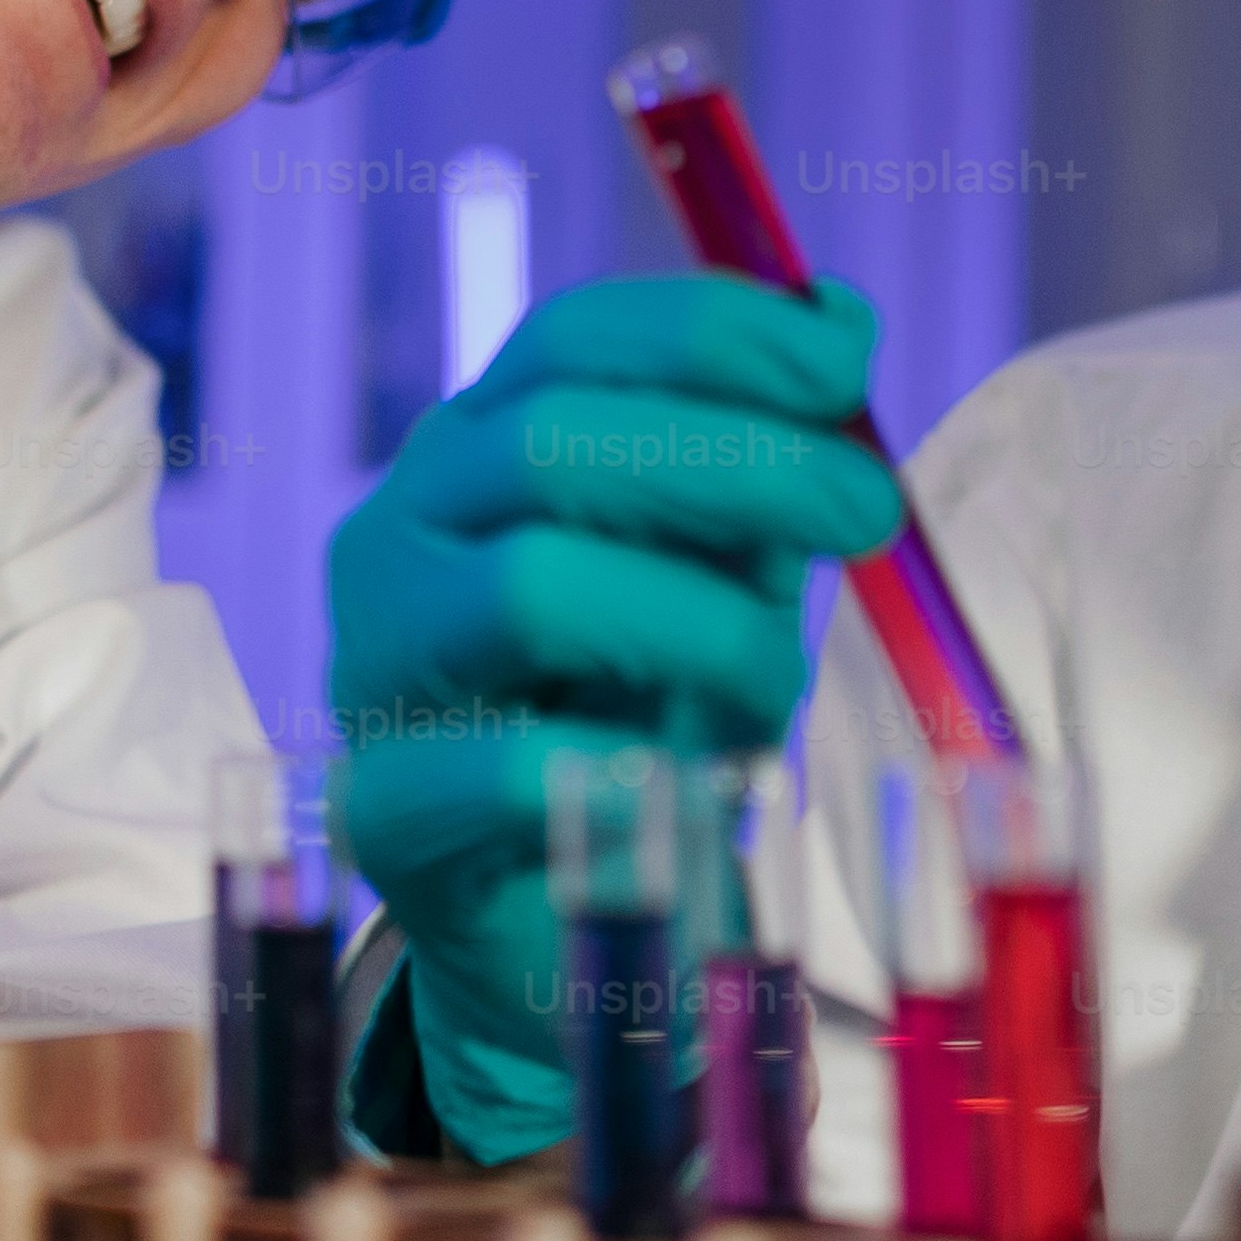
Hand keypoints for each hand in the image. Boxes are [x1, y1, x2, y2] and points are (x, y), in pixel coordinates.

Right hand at [328, 272, 905, 1159]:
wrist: (558, 921)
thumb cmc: (639, 716)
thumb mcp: (718, 570)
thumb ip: (768, 459)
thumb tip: (844, 319)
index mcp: (477, 453)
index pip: (573, 344)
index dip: (711, 336)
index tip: (844, 366)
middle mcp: (401, 534)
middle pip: (553, 443)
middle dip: (735, 461)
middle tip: (866, 512)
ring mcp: (373, 667)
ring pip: (531, 589)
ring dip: (696, 628)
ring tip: (775, 688)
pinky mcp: (384, 808)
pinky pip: (498, 767)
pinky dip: (617, 770)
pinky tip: (691, 785)